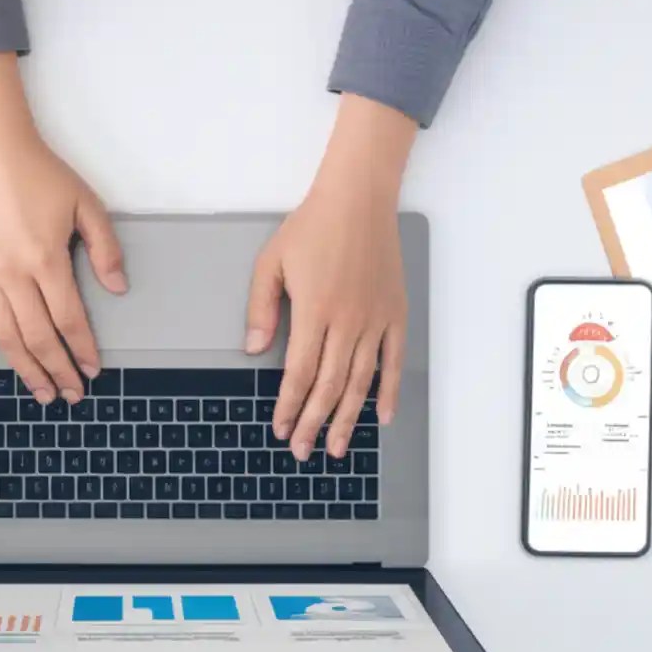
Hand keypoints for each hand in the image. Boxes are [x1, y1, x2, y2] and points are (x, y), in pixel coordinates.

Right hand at [0, 140, 125, 403]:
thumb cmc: (42, 175)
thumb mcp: (86, 205)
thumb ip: (104, 249)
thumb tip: (118, 289)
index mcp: (45, 258)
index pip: (68, 318)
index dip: (81, 348)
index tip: (92, 370)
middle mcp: (12, 273)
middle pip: (38, 335)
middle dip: (57, 370)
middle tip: (72, 395)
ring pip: (6, 334)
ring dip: (25, 368)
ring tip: (41, 392)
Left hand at [245, 94, 415, 460]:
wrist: (358, 200)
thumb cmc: (312, 227)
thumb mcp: (271, 263)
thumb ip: (262, 308)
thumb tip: (255, 350)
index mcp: (314, 312)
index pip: (300, 373)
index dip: (289, 405)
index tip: (280, 428)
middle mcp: (347, 322)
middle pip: (330, 387)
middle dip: (313, 423)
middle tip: (303, 451)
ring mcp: (375, 320)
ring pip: (361, 382)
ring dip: (347, 418)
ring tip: (335, 447)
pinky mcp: (395, 314)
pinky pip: (394, 361)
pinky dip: (389, 391)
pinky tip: (380, 415)